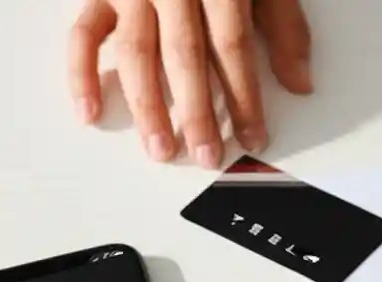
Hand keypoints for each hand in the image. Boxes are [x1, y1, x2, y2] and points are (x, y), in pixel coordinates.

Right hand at [69, 0, 312, 166]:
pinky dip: (81, 74)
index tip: (253, 138)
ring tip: (160, 148)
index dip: (244, 96)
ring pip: (136, 52)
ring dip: (147, 105)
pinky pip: (83, 35)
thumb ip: (286, 27)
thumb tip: (300, 84)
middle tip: (205, 154)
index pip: (232, 46)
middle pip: (184, 55)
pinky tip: (89, 112)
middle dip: (197, 111)